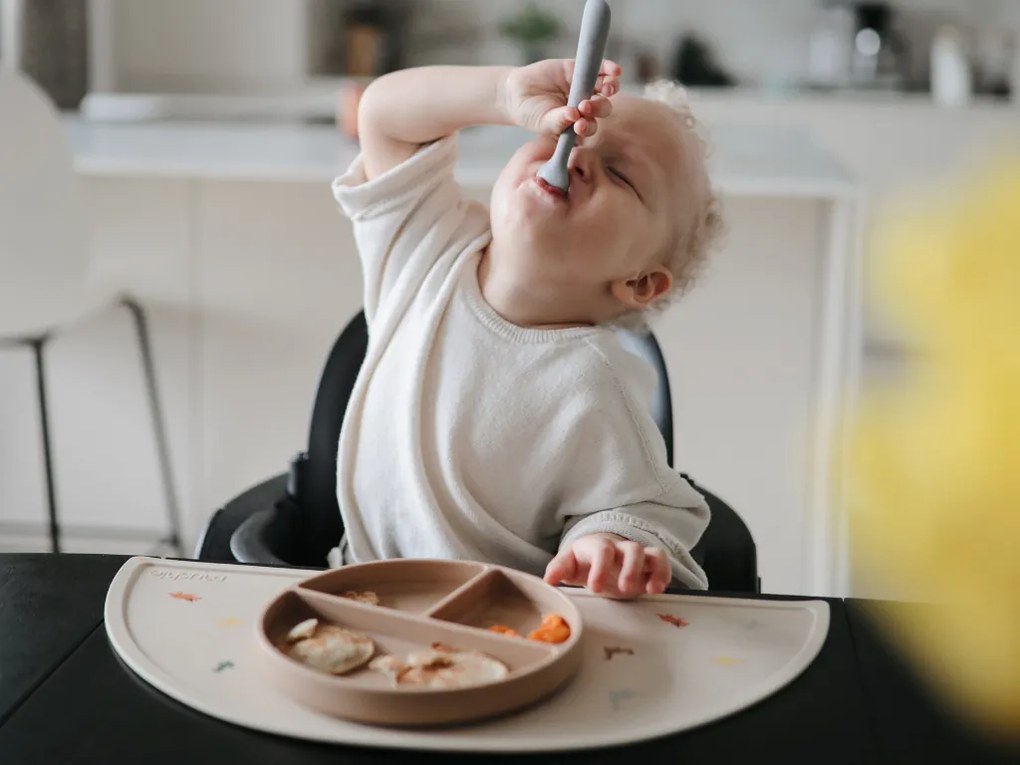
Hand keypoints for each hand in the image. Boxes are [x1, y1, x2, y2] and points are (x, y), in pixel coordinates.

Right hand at [500, 58, 621, 140]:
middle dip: (596, 108)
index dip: (588, 126)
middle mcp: (585, 107)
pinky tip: (615, 71)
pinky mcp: (581, 69)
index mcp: (578, 124)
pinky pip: (601, 69)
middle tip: (584, 106)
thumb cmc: (530, 113)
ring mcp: (585, 87)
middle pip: (601, 108)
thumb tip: (574, 116)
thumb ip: (558, 122)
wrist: (518, 92)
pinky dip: (609, 69)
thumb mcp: (542, 121)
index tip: (579, 126)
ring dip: (610, 88)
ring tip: (607, 88)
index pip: (590, 127)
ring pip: (605, 88)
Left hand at [544, 533, 670, 598]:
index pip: (602, 550)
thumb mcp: (569, 564)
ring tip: (650, 590)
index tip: (595, 587)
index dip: (600, 567)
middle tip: (624, 589)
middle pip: (632, 549)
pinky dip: (664, 573)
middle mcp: (620, 548)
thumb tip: (548, 581)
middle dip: (630, 569)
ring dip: (652, 571)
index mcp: (598, 546)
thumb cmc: (583, 561)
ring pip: (650, 553)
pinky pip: (661, 561)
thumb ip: (559, 569)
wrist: (599, 555)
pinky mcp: (649, 564)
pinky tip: (658, 589)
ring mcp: (636, 555)